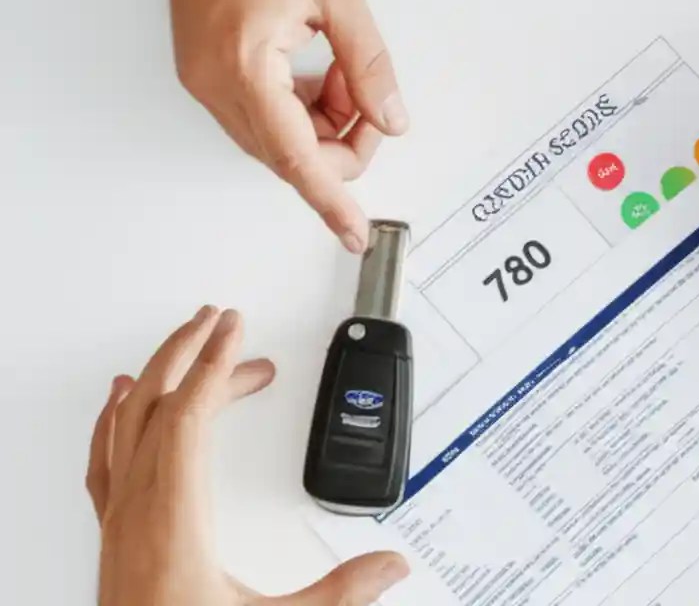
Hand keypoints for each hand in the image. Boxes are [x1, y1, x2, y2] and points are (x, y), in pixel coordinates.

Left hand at [87, 307, 409, 604]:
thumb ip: (339, 595)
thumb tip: (390, 567)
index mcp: (173, 516)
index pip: (189, 414)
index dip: (216, 364)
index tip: (237, 328)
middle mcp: (137, 508)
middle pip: (154, 404)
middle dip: (188, 352)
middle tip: (221, 321)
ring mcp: (119, 519)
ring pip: (127, 423)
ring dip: (156, 376)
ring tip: (183, 346)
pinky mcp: (114, 534)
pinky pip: (106, 456)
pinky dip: (115, 417)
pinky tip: (120, 405)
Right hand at [166, 0, 407, 252]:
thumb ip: (370, 65)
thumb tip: (392, 119)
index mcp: (247, 63)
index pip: (297, 156)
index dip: (331, 199)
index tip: (352, 232)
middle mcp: (214, 80)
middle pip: (287, 154)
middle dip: (340, 144)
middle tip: (374, 103)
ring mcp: (203, 76)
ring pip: (274, 138)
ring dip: (320, 124)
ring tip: (347, 71)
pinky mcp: (205, 66)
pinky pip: (258, 113)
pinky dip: (297, 107)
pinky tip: (321, 72)